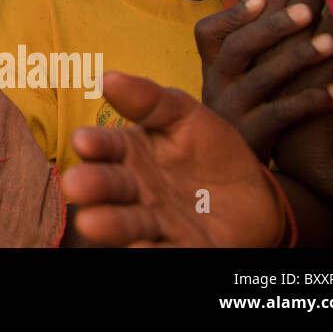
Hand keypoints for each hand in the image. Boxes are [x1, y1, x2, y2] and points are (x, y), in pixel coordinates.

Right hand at [62, 72, 288, 246]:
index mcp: (130, 152)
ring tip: (91, 223)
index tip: (83, 141)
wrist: (255, 194)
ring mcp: (157, 221)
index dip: (94, 144)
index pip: (106, 146)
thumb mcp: (185, 116)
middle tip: (76, 185)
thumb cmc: (209, 150)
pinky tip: (142, 247)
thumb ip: (150, 99)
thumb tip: (106, 78)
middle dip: (92, 186)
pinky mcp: (184, 248)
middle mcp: (135, 189)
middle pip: (109, 187)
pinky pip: (164, 253)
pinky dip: (150, 253)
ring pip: (129, 224)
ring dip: (109, 224)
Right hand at [196, 0, 332, 160]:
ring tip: (331, 44)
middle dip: (272, 27)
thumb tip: (270, 4)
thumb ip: (245, 50)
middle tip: (307, 11)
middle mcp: (215, 85)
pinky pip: (283, 114)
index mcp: (211, 68)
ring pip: (261, 78)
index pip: (207, 33)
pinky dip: (312, 100)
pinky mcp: (250, 136)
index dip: (232, 14)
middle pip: (237, 49)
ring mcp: (231, 110)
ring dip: (298, 58)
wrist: (227, 168)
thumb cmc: (240, 112)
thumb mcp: (231, 82)